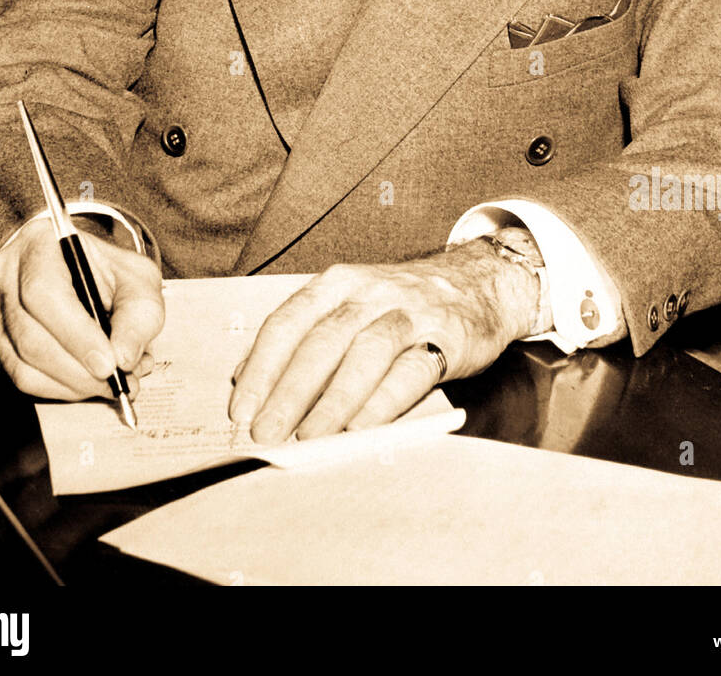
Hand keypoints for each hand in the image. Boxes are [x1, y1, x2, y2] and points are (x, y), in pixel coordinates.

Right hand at [0, 219, 164, 400]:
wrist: (86, 272)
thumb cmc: (110, 272)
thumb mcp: (139, 280)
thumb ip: (140, 315)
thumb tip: (124, 359)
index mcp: (39, 245)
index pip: (44, 293)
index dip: (75, 334)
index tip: (109, 364)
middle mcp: (6, 274)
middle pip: (29, 336)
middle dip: (77, 371)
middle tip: (116, 382)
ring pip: (20, 365)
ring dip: (69, 385)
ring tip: (109, 383)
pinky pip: (17, 378)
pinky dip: (56, 389)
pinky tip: (86, 382)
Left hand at [229, 238, 538, 442]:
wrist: (479, 283)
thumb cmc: (402, 304)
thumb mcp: (351, 303)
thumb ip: (304, 335)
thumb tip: (246, 380)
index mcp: (339, 282)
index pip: (288, 322)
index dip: (261, 368)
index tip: (241, 409)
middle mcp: (371, 292)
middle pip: (322, 341)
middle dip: (288, 391)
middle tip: (266, 433)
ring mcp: (410, 313)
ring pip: (364, 354)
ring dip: (333, 401)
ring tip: (309, 438)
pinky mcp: (446, 338)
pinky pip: (411, 372)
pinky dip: (383, 402)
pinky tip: (362, 429)